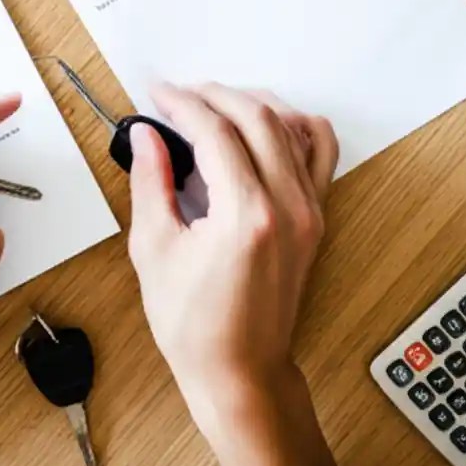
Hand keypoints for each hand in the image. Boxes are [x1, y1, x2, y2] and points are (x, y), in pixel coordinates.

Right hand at [126, 83, 337, 413]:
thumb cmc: (196, 326)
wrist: (240, 369)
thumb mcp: (155, 249)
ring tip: (214, 104)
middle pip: (256, 117)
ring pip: (291, 127)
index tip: (157, 95)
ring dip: (250, 104)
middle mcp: (287, 206)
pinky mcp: (316, 219)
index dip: (181, 104)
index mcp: (246, 215)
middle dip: (213, 95)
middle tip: (178, 96)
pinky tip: (267, 126)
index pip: (215, 131)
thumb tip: (146, 136)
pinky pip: (320, 154)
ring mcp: (309, 211)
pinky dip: (296, 128)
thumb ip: (151, 182)